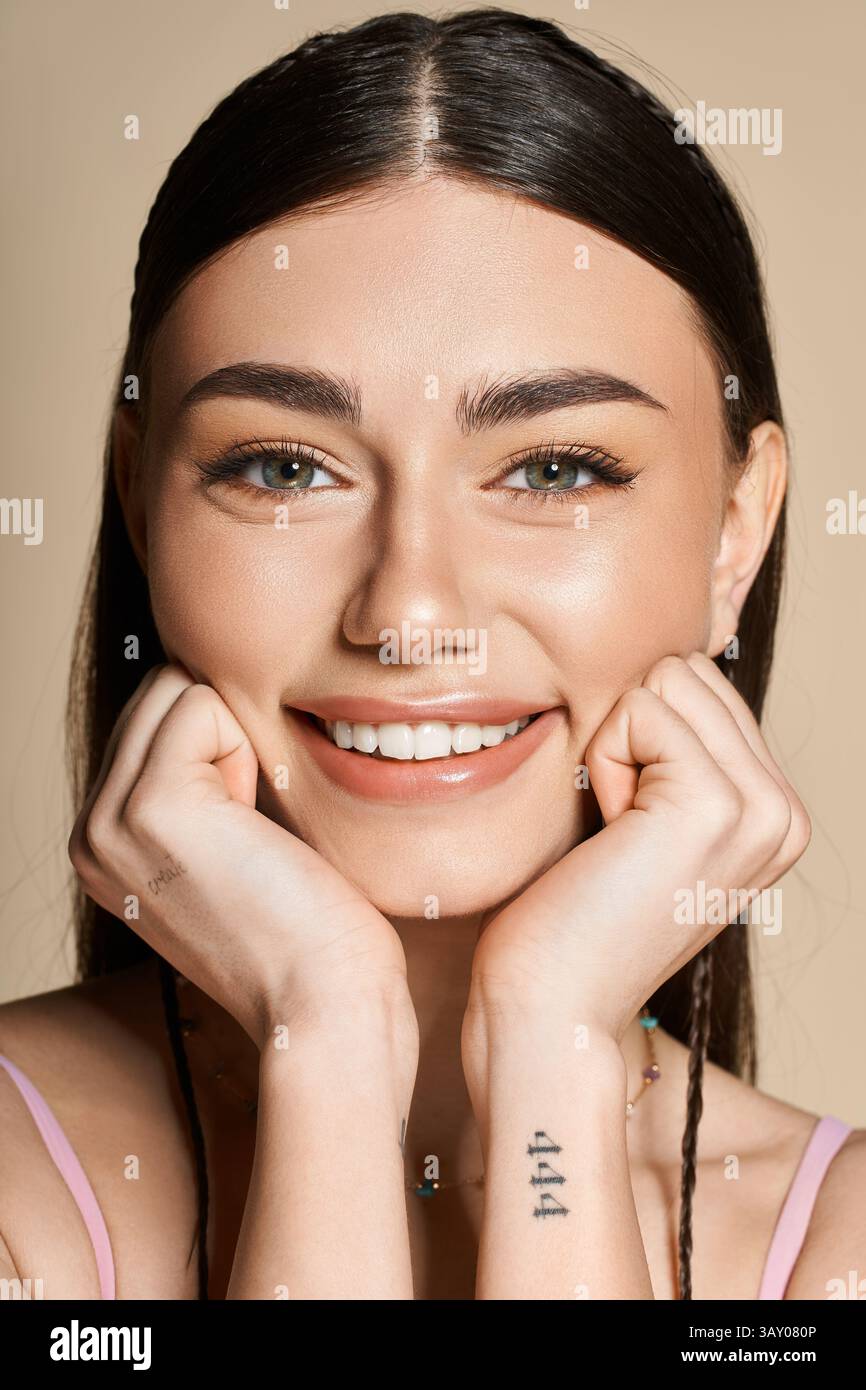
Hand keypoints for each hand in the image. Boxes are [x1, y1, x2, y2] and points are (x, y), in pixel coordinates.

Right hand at [68, 663, 414, 1047]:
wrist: (324, 1003)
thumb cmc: (305, 930)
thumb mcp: (226, 852)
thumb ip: (198, 788)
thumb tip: (208, 700)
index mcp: (102, 845)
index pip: (148, 722)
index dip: (218, 752)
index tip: (242, 837)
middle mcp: (90, 835)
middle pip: (155, 696)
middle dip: (223, 736)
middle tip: (251, 832)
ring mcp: (110, 821)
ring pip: (175, 690)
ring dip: (235, 740)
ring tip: (249, 832)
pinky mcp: (153, 804)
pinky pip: (201, 703)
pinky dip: (246, 747)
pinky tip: (254, 826)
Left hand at [465, 652, 810, 1042]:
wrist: (555, 1002)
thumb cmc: (575, 910)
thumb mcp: (649, 819)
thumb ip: (680, 752)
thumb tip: (669, 667)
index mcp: (777, 813)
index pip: (701, 687)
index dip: (640, 740)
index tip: (631, 826)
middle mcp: (785, 813)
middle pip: (686, 674)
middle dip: (630, 736)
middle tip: (619, 830)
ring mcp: (761, 810)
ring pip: (665, 682)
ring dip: (616, 748)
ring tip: (617, 834)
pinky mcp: (717, 803)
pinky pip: (639, 708)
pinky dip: (603, 762)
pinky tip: (609, 834)